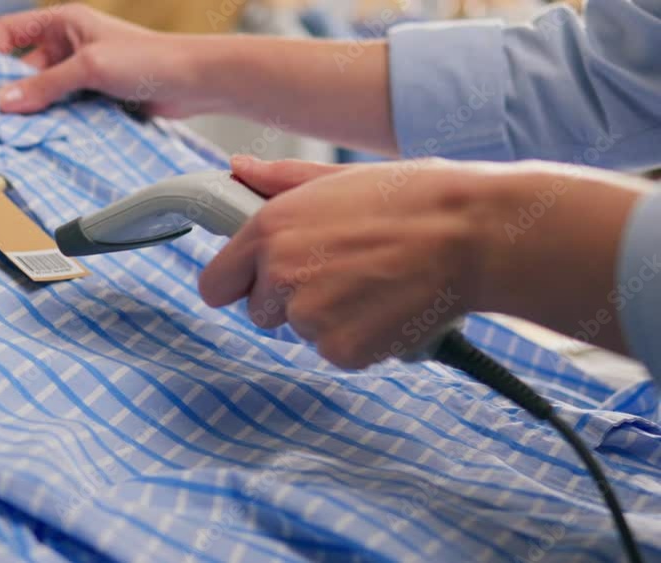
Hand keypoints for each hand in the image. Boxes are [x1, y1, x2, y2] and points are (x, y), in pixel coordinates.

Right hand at [0, 5, 217, 116]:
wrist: (193, 83)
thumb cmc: (148, 59)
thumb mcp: (89, 68)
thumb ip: (46, 85)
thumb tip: (4, 100)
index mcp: (64, 23)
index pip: (11, 32)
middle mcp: (70, 46)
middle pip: (25, 69)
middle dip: (15, 93)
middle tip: (1, 120)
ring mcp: (83, 75)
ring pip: (45, 95)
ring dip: (37, 113)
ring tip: (25, 134)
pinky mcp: (96, 99)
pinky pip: (66, 111)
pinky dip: (58, 124)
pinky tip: (52, 139)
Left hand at [200, 156, 513, 367]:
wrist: (475, 234)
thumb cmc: (412, 198)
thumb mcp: (337, 178)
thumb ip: (278, 181)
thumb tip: (237, 170)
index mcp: (269, 229)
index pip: (214, 284)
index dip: (239, 283)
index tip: (263, 279)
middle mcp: (279, 275)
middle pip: (259, 312)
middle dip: (290, 299)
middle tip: (342, 270)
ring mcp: (309, 317)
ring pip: (302, 331)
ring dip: (329, 317)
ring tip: (374, 281)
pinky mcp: (342, 350)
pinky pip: (336, 351)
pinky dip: (359, 337)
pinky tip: (387, 305)